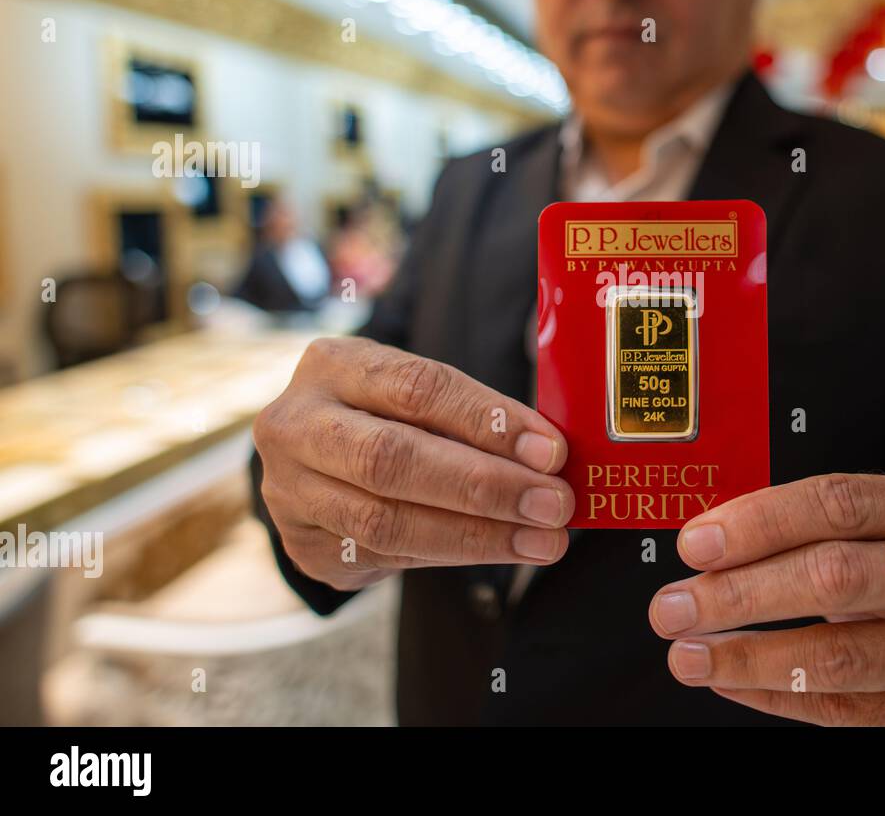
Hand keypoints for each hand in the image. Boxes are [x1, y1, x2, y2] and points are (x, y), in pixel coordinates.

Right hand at [253, 337, 574, 591]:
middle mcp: (297, 425)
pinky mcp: (304, 545)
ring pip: (386, 522)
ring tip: (542, 539)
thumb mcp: (415, 392)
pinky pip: (383, 559)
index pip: (418, 389)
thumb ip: (471, 416)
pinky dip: (451, 557)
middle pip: (392, 460)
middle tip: (552, 504)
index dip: (488, 421)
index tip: (551, 451)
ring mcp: (290, 491)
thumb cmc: (386, 413)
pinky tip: (501, 550)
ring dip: (477, 536)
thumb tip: (548, 456)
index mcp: (334, 365)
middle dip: (485, 486)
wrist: (312, 456)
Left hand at [648, 474, 884, 724]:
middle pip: (838, 576)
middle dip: (741, 592)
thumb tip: (708, 543)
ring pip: (840, 657)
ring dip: (747, 656)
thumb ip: (815, 526)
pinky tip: (733, 683)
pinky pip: (847, 712)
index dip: (759, 522)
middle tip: (674, 607)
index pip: (841, 503)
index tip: (695, 544)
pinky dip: (778, 696)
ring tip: (688, 654)